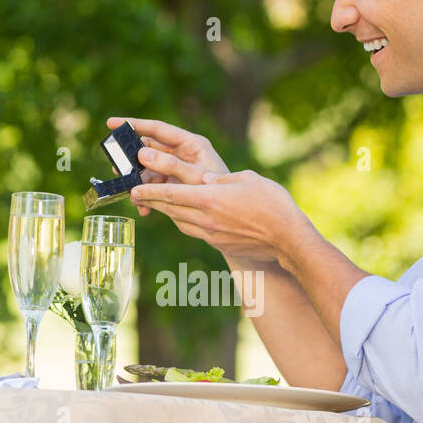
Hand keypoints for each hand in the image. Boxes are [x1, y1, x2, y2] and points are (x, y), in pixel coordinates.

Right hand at [104, 117, 229, 217]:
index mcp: (190, 144)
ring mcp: (177, 170)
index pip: (157, 129)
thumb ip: (170, 165)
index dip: (134, 125)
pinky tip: (144, 209)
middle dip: (132, 162)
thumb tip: (141, 152)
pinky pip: (154, 186)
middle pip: (148, 150)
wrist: (234, 219)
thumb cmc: (221, 193)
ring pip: (148, 170)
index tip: (111, 123)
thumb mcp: (195, 177)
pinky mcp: (174, 185)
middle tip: (117, 170)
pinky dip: (147, 197)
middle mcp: (182, 154)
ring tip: (134, 196)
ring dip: (139, 184)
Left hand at [129, 168, 311, 266]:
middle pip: (170, 208)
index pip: (171, 193)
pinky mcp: (218, 244)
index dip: (150, 190)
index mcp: (210, 198)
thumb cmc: (273, 204)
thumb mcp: (247, 180)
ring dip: (164, 212)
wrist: (289, 240)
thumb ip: (221, 178)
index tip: (134, 187)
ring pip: (179, 221)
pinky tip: (181, 217)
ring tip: (153, 203)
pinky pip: (193, 231)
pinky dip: (182, 222)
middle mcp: (206, 218)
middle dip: (150, 200)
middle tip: (134, 194)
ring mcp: (211, 234)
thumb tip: (203, 178)